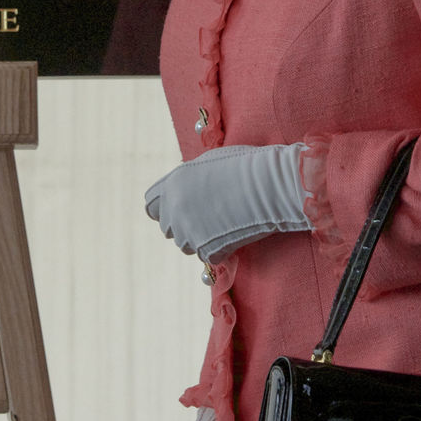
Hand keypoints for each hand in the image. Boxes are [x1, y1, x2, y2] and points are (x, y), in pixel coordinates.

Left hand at [144, 143, 309, 263]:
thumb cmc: (245, 166)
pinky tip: (236, 232)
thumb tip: (186, 190)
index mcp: (172, 184)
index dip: (162, 210)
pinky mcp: (207, 251)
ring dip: (201, 239)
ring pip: (186, 245)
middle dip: (183, 226)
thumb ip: (189, 180)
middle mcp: (175, 208)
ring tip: (225, 223)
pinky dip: (221, 250)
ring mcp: (189, 231)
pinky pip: (209, 256)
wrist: (268, 184)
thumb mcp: (207, 164)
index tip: (174, 213)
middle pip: (168, 228)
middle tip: (208, 219)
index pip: (151, 205)